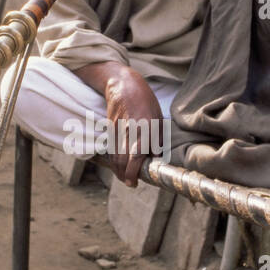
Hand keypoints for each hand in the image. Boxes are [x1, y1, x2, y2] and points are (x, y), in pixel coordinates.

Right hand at [104, 66, 162, 187]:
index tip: (134, 182)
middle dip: (124, 176)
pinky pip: (111, 149)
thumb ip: (157, 142)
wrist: (124, 86)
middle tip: (130, 183)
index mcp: (145, 129)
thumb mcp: (158, 120)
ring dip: (118, 170)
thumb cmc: (146, 103)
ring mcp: (118, 130)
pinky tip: (118, 165)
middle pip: (122, 160)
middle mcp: (130, 131)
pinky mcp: (110, 129)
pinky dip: (113, 160)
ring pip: (114, 156)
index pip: (135, 157)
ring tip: (124, 177)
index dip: (132, 173)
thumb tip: (156, 161)